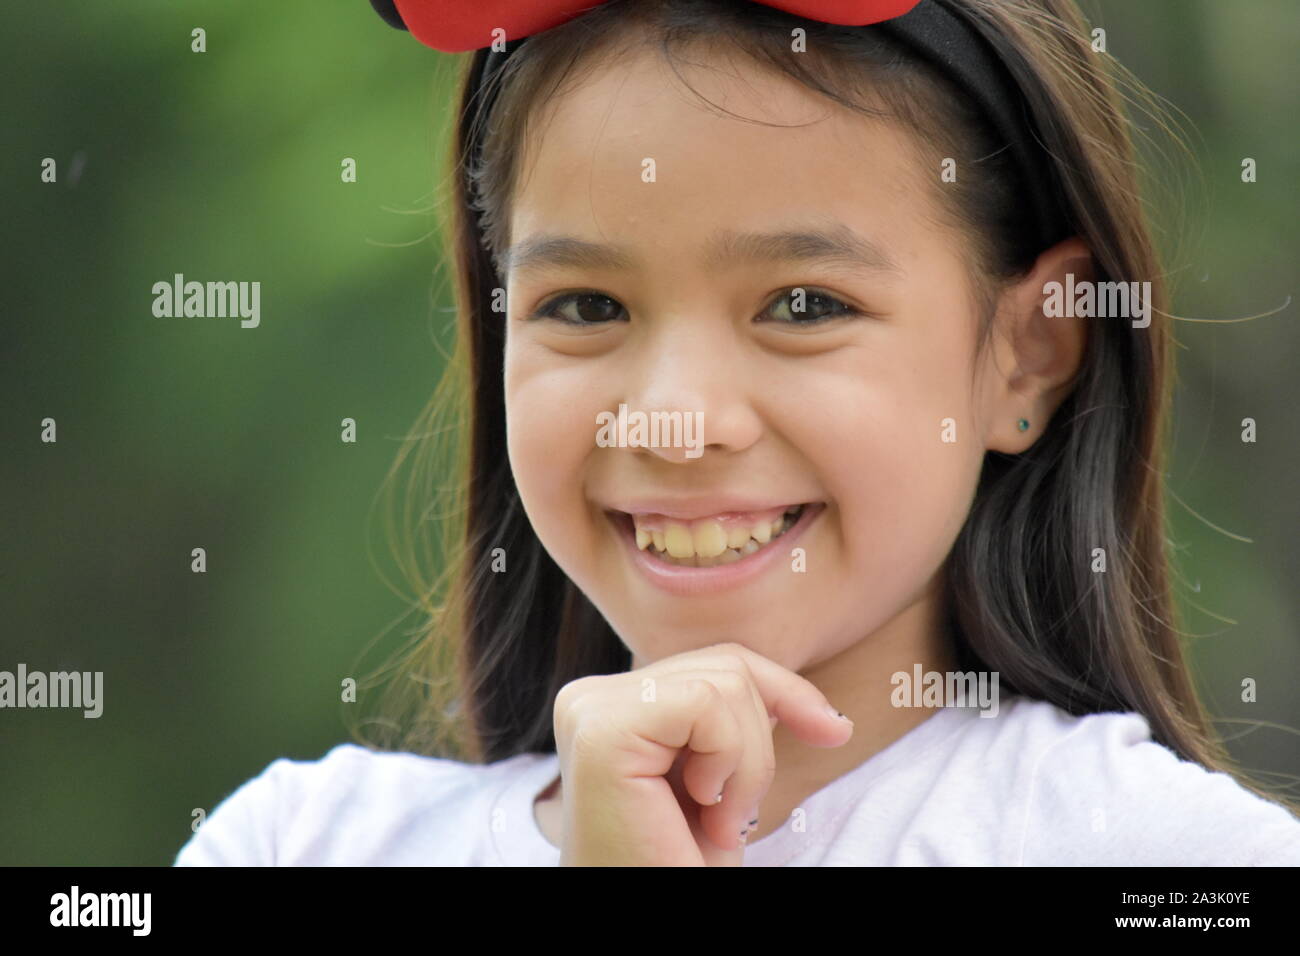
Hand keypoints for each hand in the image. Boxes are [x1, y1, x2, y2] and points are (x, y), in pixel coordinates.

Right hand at [552, 642, 853, 865]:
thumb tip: (827, 716)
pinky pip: (705, 703)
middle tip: (731, 816)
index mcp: (614, 704)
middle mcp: (589, 698)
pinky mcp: (601, 729)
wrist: (658, 919)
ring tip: (715, 820)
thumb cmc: (682, 864)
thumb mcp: (726, 780)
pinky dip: (728, 759)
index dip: (784, 692)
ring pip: (724, 681)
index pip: (718, 661)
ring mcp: (589, 708)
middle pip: (725, 664)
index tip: (833, 732)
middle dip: (759, 743)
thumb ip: (745, 723)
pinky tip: (702, 806)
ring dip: (746, 764)